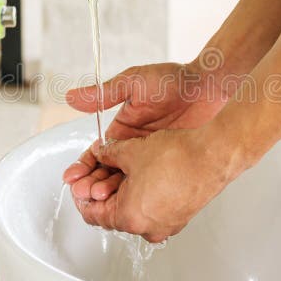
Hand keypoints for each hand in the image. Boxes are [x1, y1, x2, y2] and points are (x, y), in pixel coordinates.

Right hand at [63, 62, 226, 200]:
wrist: (209, 87)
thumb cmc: (174, 79)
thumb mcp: (133, 83)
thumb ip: (103, 94)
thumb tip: (71, 97)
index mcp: (122, 131)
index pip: (96, 154)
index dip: (83, 167)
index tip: (73, 177)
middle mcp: (135, 148)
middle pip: (107, 173)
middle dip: (92, 184)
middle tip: (84, 192)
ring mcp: (153, 159)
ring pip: (126, 183)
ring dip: (111, 192)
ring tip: (101, 198)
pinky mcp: (169, 166)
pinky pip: (149, 185)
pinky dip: (137, 194)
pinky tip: (129, 201)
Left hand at [72, 128, 237, 242]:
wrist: (213, 155)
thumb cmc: (178, 157)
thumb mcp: (130, 151)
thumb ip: (108, 154)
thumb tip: (101, 153)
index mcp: (129, 217)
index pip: (93, 213)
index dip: (82, 195)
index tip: (81, 183)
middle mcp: (147, 227)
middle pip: (112, 213)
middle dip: (103, 191)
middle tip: (99, 172)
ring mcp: (165, 224)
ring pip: (134, 211)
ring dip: (123, 192)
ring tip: (123, 168)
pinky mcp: (179, 216)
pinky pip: (153, 209)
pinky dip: (143, 195)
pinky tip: (143, 174)